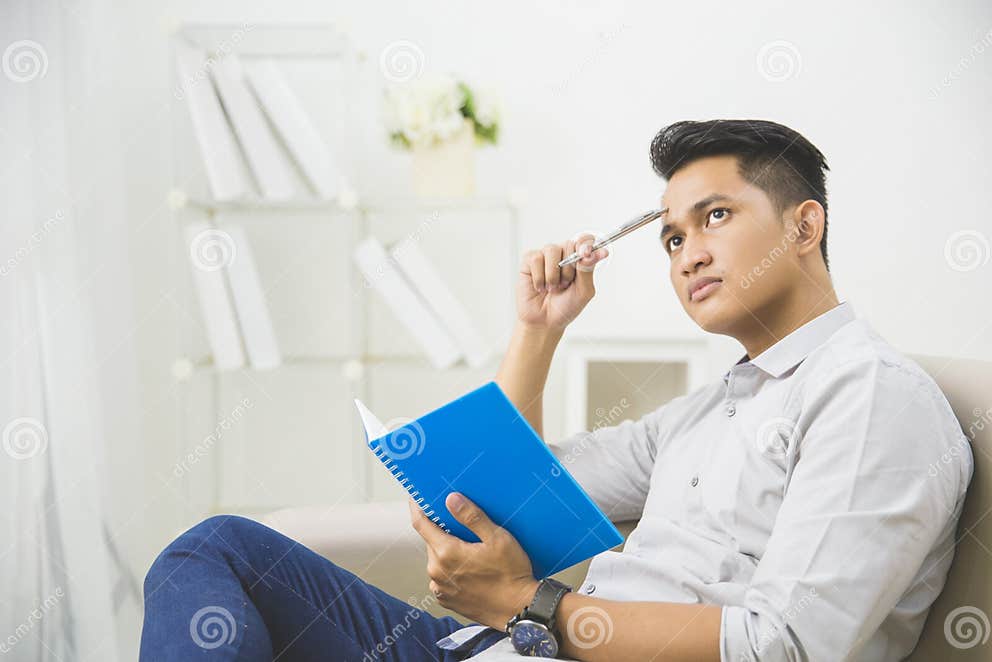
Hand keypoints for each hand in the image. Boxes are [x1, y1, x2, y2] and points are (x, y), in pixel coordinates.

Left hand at [408, 493, 538, 628]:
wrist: (519, 610)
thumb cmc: (511, 574)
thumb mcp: (497, 538)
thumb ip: (472, 517)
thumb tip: (451, 499)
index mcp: (446, 553)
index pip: (421, 524)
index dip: (417, 507)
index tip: (416, 497)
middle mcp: (437, 572)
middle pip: (431, 541)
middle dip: (440, 529)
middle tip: (459, 522)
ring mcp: (441, 588)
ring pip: (437, 559)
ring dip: (447, 550)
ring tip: (470, 547)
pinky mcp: (447, 599)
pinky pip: (442, 576)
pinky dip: (450, 568)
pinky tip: (470, 567)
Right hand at [516, 233, 608, 331]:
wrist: (545, 322)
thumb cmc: (565, 307)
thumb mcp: (583, 291)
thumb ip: (588, 270)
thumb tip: (595, 253)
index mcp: (578, 260)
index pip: (585, 240)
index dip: (586, 243)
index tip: (586, 253)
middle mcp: (562, 255)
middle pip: (569, 244)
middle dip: (569, 268)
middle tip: (565, 284)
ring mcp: (545, 256)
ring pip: (551, 249)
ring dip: (553, 274)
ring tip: (552, 288)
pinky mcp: (528, 261)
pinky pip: (536, 258)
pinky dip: (539, 277)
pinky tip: (540, 287)